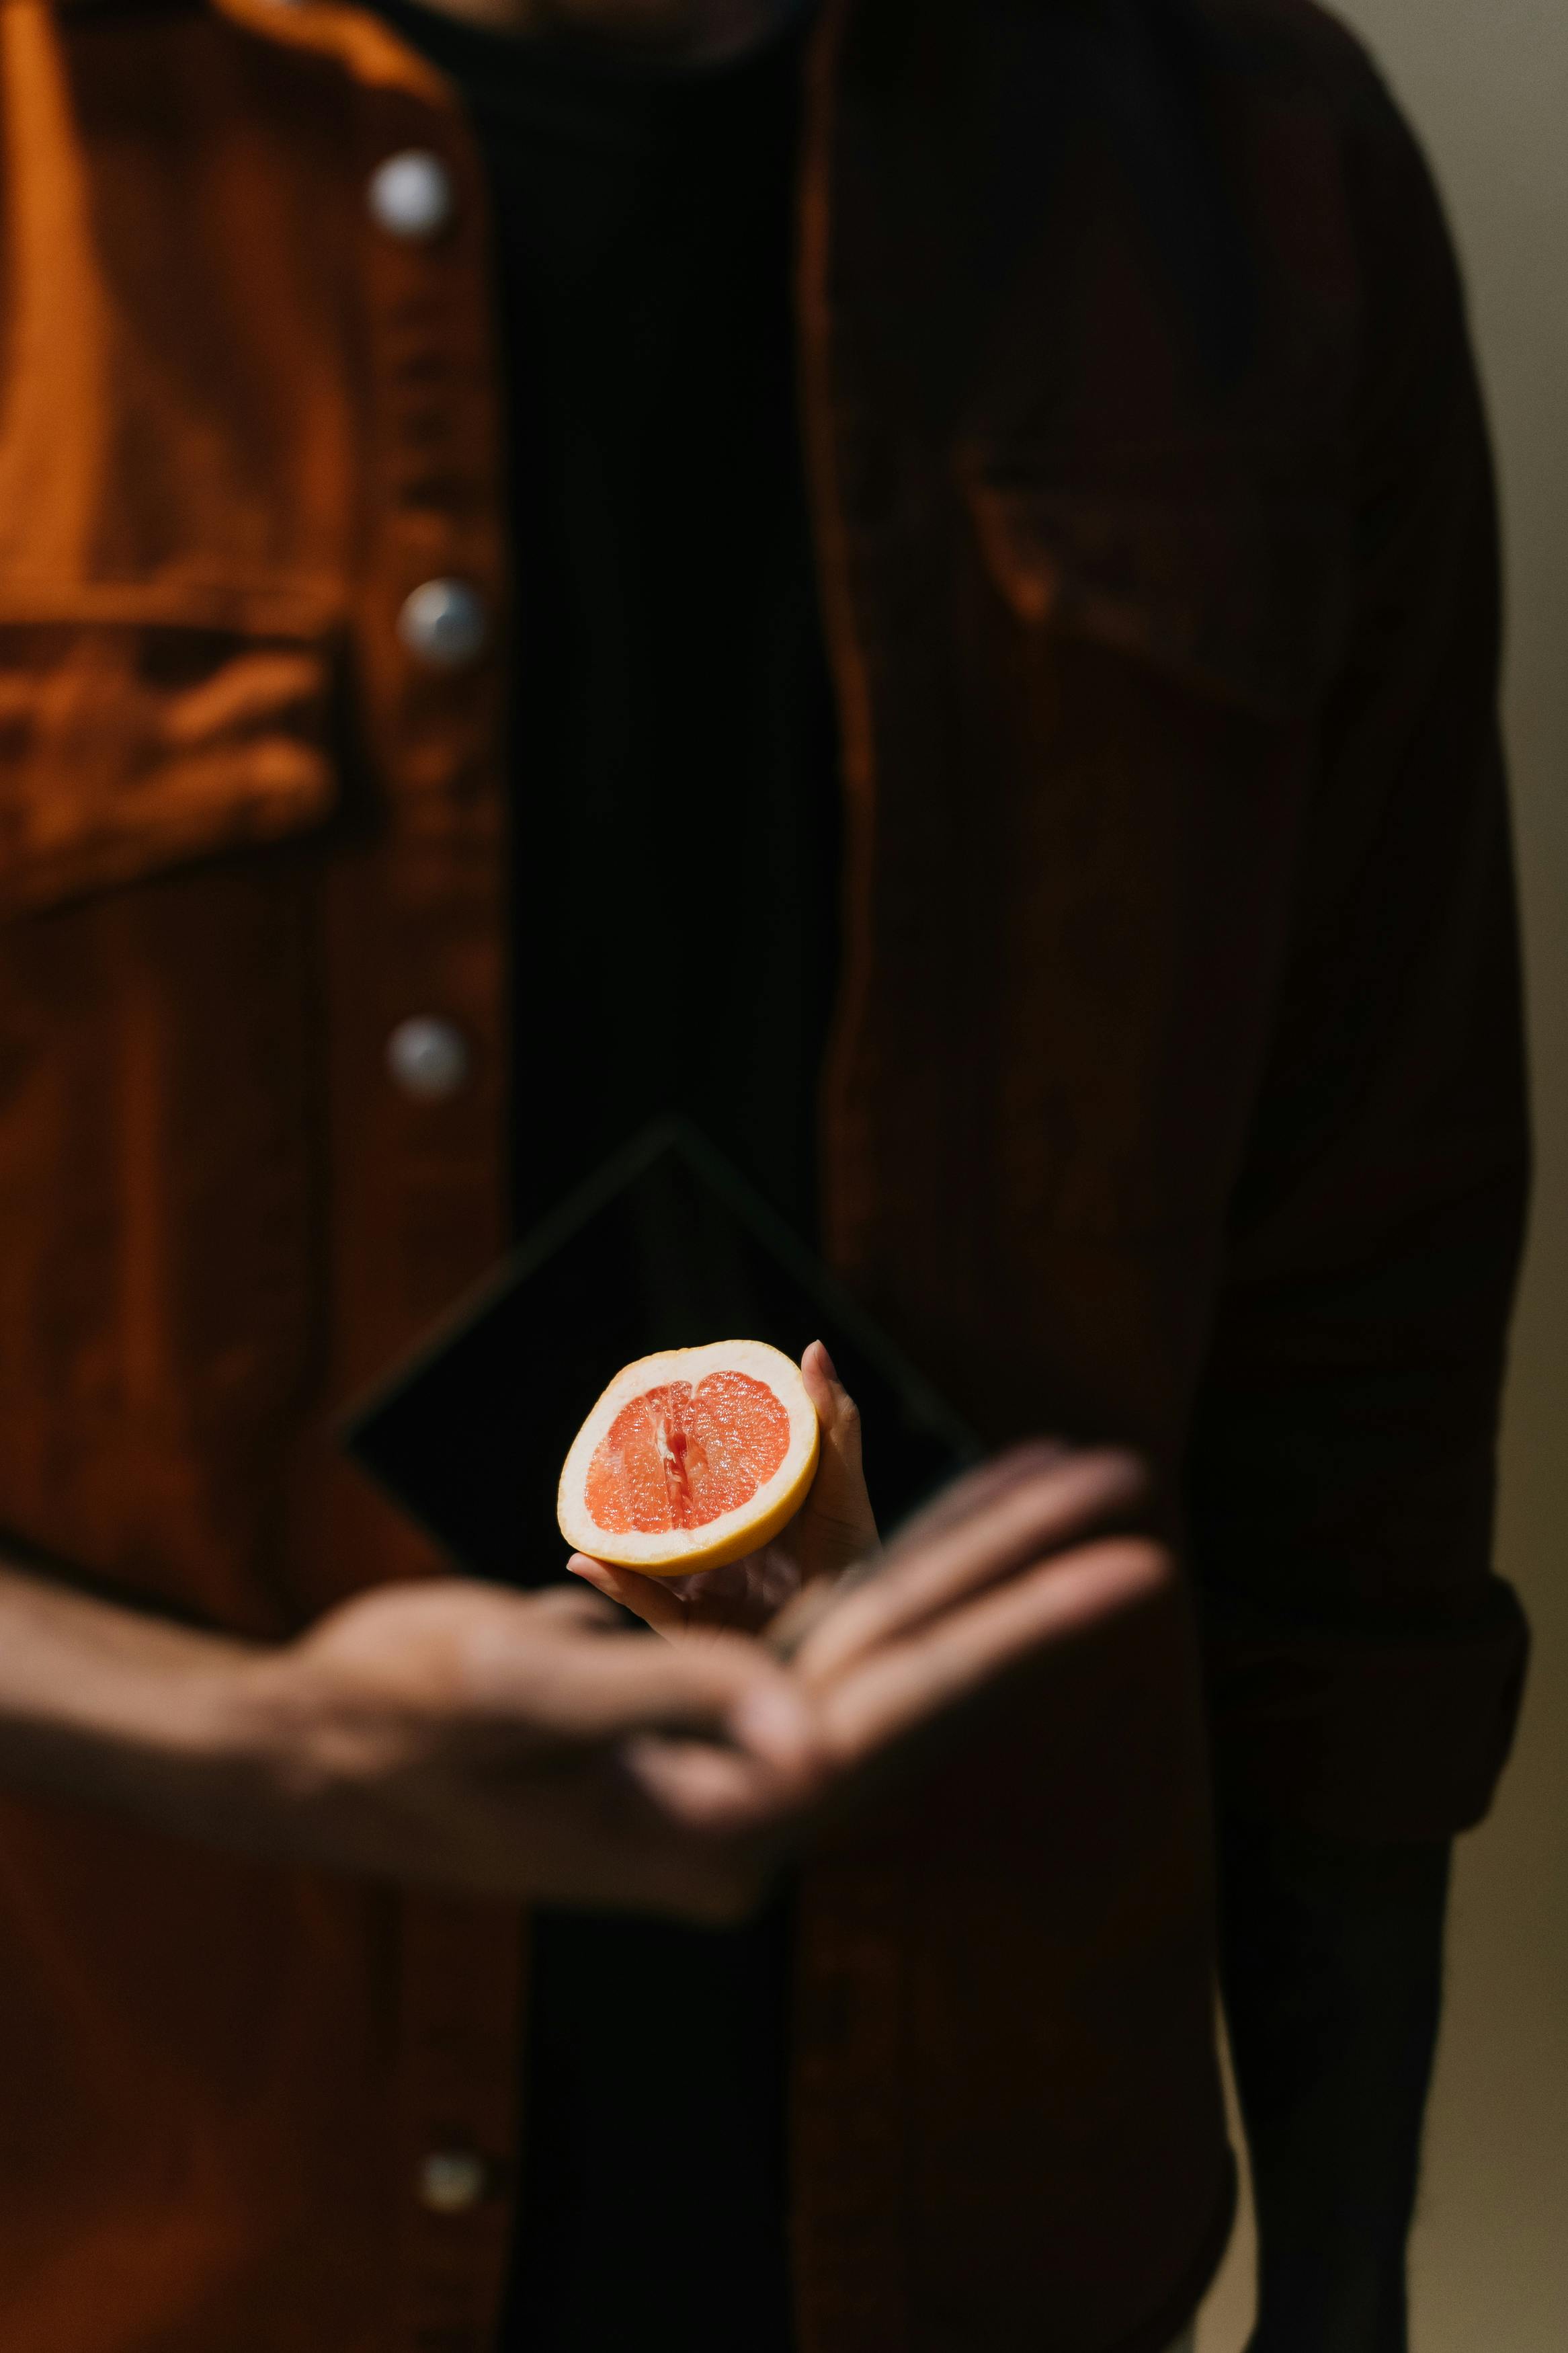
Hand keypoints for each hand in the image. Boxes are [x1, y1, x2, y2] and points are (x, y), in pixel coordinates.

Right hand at [0, 1442, 1168, 1925]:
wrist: (298, 1754)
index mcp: (726, 1812)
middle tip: (1123, 1485)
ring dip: (946, 1539)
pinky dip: (834, 1524)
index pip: (908, 1702)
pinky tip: (888, 1465)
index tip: (1134, 1562)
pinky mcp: (685, 1694)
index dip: (1025, 1624)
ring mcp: (720, 1740)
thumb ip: (671, 1706)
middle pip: (911, 1653)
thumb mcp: (518, 1695)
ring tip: (1046, 1467)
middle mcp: (746, 1786)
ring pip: (865, 1619)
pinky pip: (791, 1599)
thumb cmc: (392, 1725)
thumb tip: (808, 1747)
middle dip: (1015, 1564)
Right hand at [566, 1341, 877, 1641]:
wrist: (863, 1656)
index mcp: (755, 1522)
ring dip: (613, 1539)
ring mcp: (706, 1600)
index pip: (706, 1480)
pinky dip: (617, 1587)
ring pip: (648, 1563)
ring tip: (583, 1509)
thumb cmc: (860, 1573)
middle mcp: (725, 1560)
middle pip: (669, 1520)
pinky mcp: (695, 1640)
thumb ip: (832, 1426)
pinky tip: (585, 1559)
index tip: (646, 1411)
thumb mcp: (844, 1494)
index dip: (677, 1450)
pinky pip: (648, 1611)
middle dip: (633, 1494)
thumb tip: (813, 1347)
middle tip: (599, 1457)